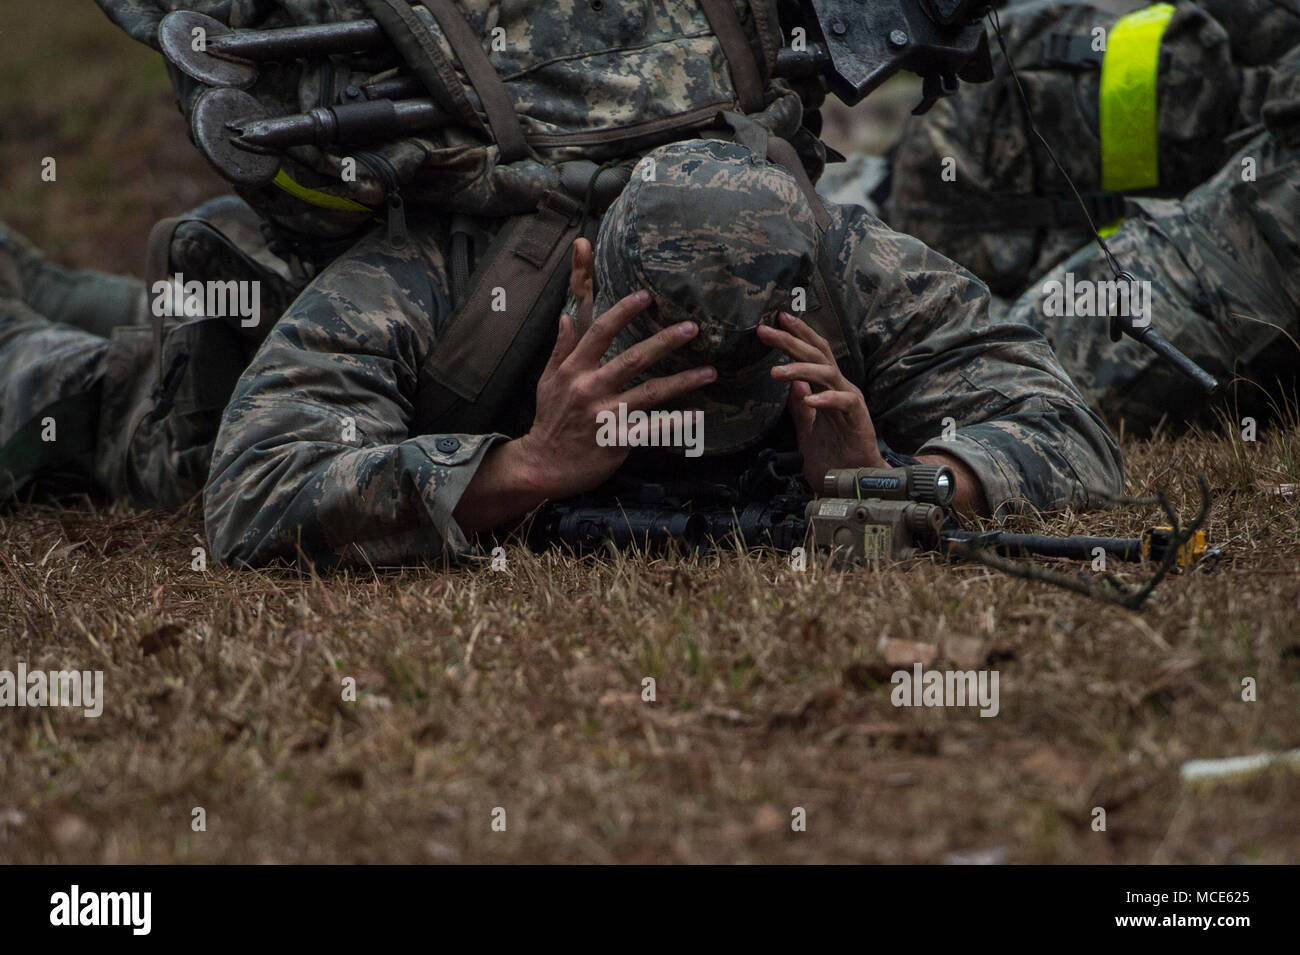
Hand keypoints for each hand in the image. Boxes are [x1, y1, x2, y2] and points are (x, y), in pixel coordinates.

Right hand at [513, 289, 716, 498]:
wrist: (544, 466)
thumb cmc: (549, 420)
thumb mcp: (548, 380)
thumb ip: (561, 348)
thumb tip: (567, 316)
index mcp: (574, 370)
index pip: (600, 332)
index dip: (624, 311)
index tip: (646, 296)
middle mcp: (591, 388)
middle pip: (633, 359)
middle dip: (665, 341)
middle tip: (692, 328)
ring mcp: (606, 415)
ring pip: (650, 393)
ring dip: (683, 381)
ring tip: (709, 372)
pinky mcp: (617, 440)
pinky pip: (652, 429)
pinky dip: (676, 422)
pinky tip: (697, 414)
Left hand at [757, 311, 885, 486]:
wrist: (854, 481)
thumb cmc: (833, 456)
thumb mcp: (807, 429)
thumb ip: (799, 408)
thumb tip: (792, 385)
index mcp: (827, 388)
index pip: (812, 353)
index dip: (795, 335)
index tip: (774, 322)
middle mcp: (839, 388)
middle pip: (816, 354)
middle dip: (790, 340)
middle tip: (766, 331)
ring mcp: (849, 401)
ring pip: (827, 373)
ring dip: (800, 368)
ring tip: (776, 372)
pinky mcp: (858, 418)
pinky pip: (843, 401)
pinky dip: (825, 399)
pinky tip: (809, 399)